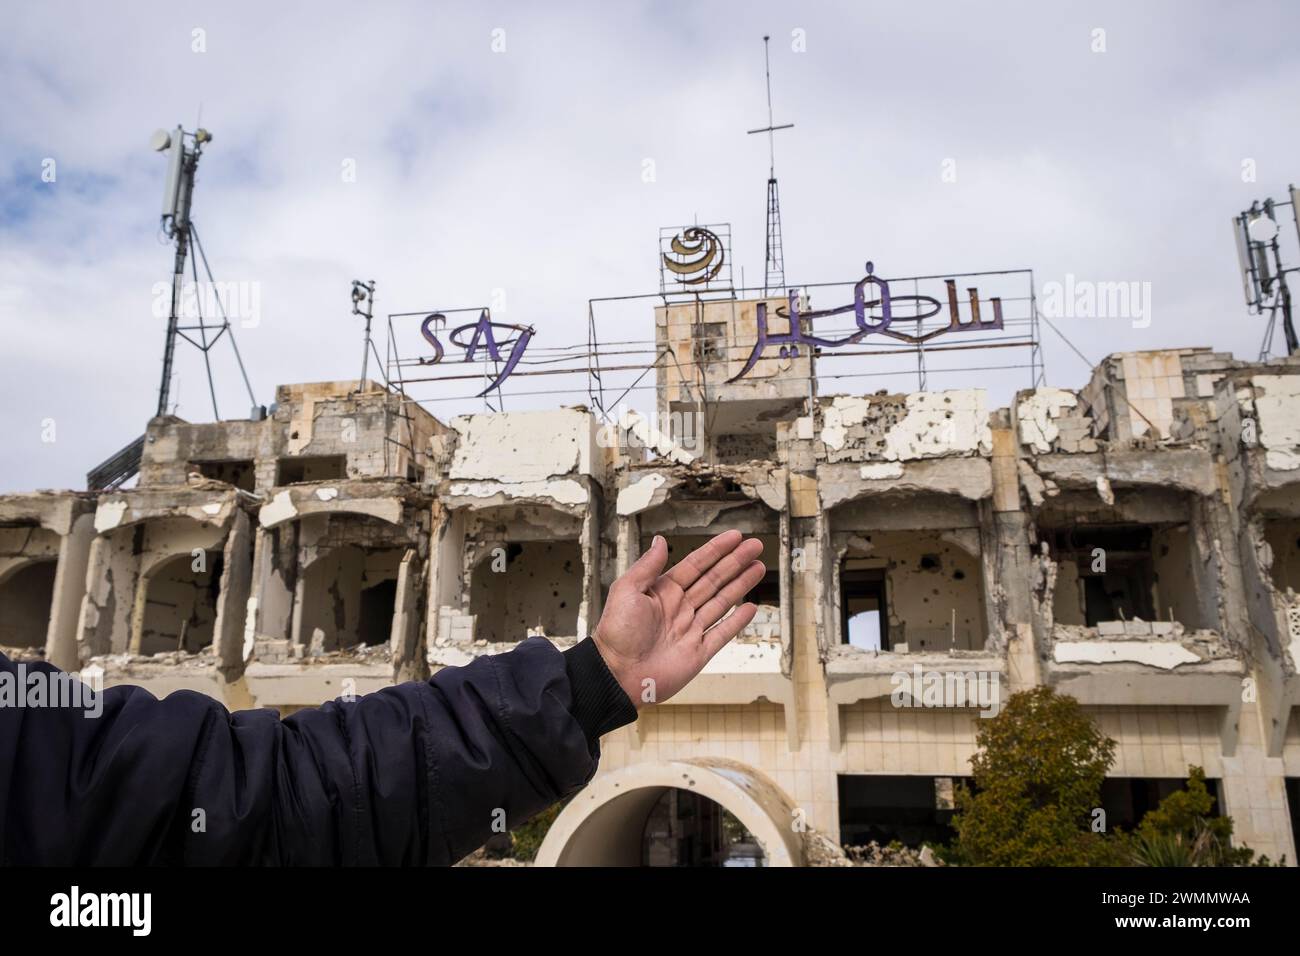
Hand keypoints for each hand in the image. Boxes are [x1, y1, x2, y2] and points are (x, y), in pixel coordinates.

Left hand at [592, 530, 765, 708]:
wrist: (618, 674)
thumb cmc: (616, 633)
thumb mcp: (626, 590)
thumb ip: (647, 565)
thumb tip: (659, 541)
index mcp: (663, 591)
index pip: (696, 564)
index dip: (716, 550)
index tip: (734, 537)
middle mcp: (679, 608)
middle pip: (714, 579)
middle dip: (736, 562)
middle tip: (755, 546)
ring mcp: (690, 630)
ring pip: (722, 602)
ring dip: (741, 584)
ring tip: (758, 568)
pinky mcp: (698, 653)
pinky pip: (722, 634)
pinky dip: (737, 622)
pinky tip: (749, 608)